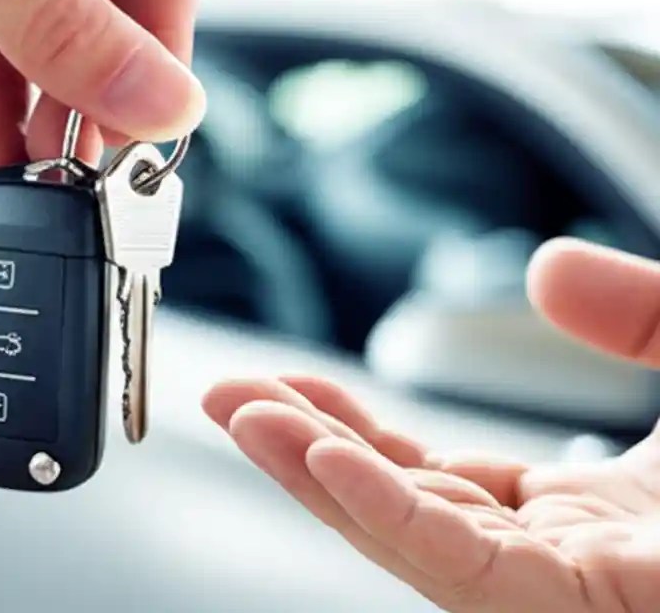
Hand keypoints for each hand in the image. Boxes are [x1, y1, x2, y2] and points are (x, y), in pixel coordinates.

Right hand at [202, 237, 659, 612]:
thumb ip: (634, 312)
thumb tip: (549, 268)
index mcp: (583, 526)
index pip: (434, 485)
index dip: (354, 434)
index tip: (291, 388)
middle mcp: (556, 563)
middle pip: (399, 511)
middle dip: (301, 451)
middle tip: (228, 397)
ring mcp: (560, 592)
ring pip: (408, 540)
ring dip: (311, 476)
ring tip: (241, 415)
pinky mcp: (574, 607)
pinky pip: (460, 565)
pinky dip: (384, 511)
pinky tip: (327, 461)